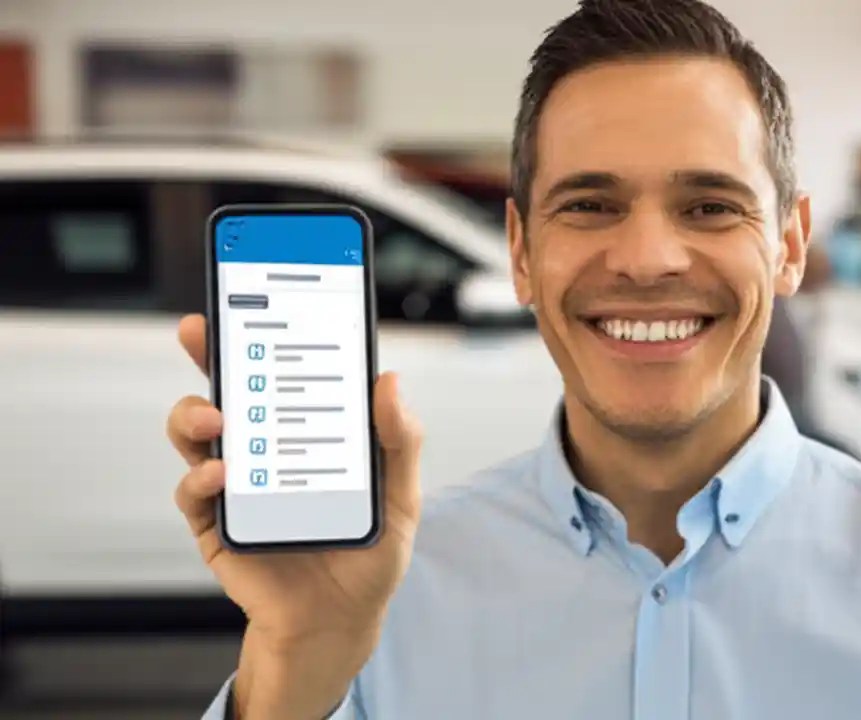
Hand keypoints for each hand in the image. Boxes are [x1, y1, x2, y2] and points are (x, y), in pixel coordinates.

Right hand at [167, 315, 422, 716]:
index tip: (256, 288)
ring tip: (218, 415)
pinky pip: (194, 491)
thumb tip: (390, 379)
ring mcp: (236, 482)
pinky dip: (200, 477)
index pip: (282, 369)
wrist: (342, 620)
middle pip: (229, 386)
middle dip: (209, 351)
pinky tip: (220, 473)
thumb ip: (399, 440)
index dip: (266, 330)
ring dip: (196, 412)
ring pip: (196, 431)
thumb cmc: (369, 551)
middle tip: (202, 329)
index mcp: (307, 429)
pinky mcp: (216, 523)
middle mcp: (265, 446)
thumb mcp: (399, 494)